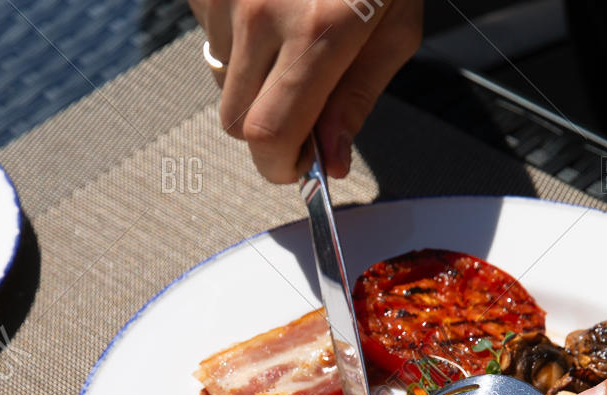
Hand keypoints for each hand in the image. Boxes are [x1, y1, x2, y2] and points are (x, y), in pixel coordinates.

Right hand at [190, 0, 422, 182]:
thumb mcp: (395, 25)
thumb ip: (358, 97)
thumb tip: (331, 160)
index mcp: (319, 32)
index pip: (270, 134)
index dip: (280, 166)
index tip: (297, 167)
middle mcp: (263, 14)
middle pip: (236, 122)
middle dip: (267, 133)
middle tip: (301, 113)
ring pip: (222, 81)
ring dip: (254, 80)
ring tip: (291, 38)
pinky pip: (212, 38)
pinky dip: (238, 40)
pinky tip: (271, 9)